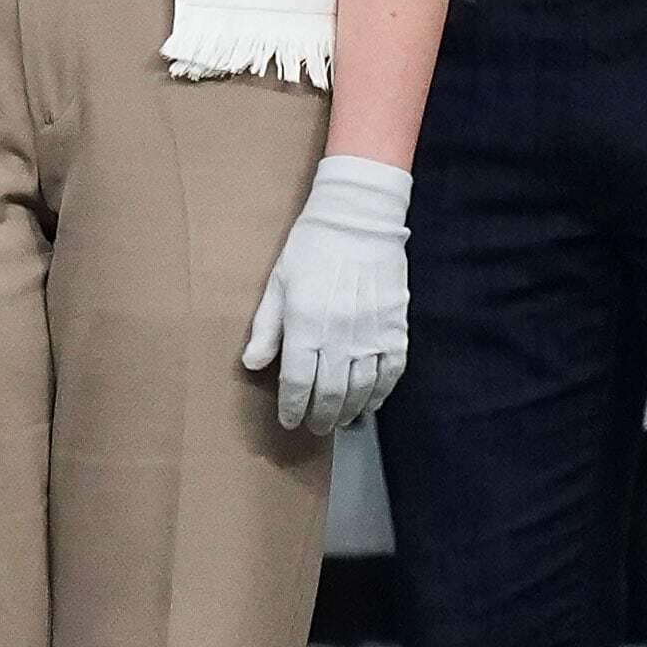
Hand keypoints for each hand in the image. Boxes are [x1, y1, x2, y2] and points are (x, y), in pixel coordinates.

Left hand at [242, 156, 410, 435]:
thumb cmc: (311, 249)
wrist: (358, 219)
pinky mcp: (396, 327)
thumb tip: (251, 365)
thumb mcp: (278, 285)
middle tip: (316, 427)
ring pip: (361, 388)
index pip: (296, 382)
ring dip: (350, 411)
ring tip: (341, 421)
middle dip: (321, 417)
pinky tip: (371, 403)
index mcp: (305, 325)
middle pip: (330, 393)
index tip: (290, 421)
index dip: (292, 408)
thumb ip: (266, 329)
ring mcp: (371, 333)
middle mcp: (338, 335)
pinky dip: (381, 393)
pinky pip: (391, 371)